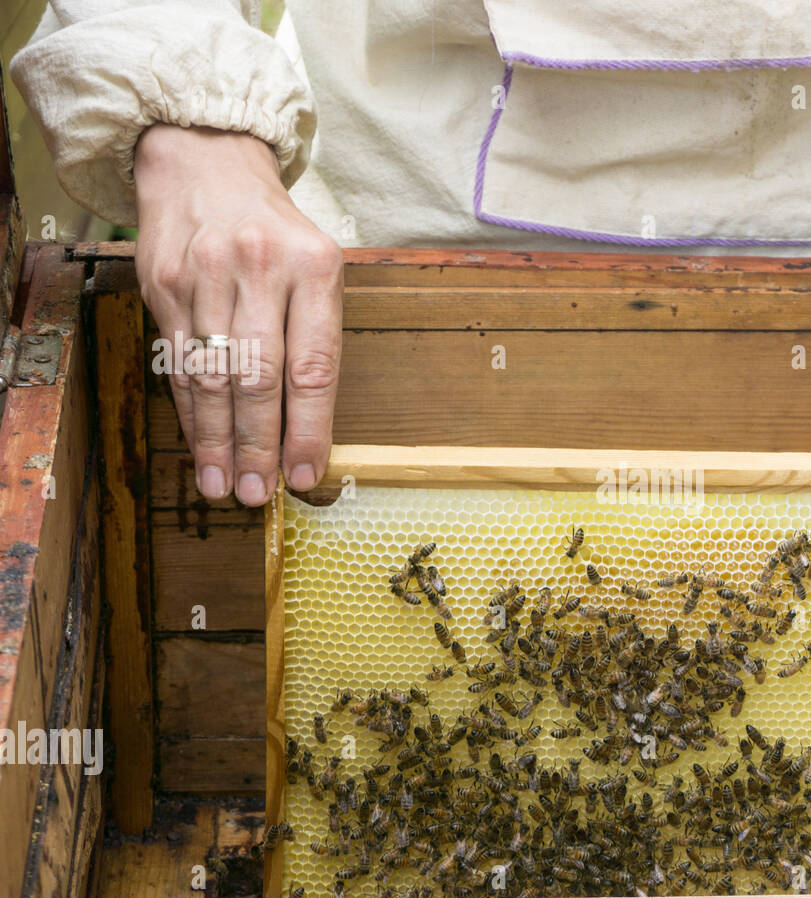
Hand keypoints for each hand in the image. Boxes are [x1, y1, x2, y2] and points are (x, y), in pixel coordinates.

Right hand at [135, 124, 342, 505]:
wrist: (207, 164)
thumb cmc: (277, 232)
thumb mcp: (319, 266)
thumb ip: (317, 337)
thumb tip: (312, 429)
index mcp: (315, 267)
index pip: (315, 367)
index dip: (308, 429)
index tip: (305, 474)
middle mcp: (260, 270)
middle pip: (259, 378)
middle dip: (260, 444)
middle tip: (260, 494)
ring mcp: (206, 276)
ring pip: (213, 375)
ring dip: (219, 440)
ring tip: (227, 485)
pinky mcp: (164, 285)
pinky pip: (180, 361)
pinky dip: (191, 411)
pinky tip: (201, 445)